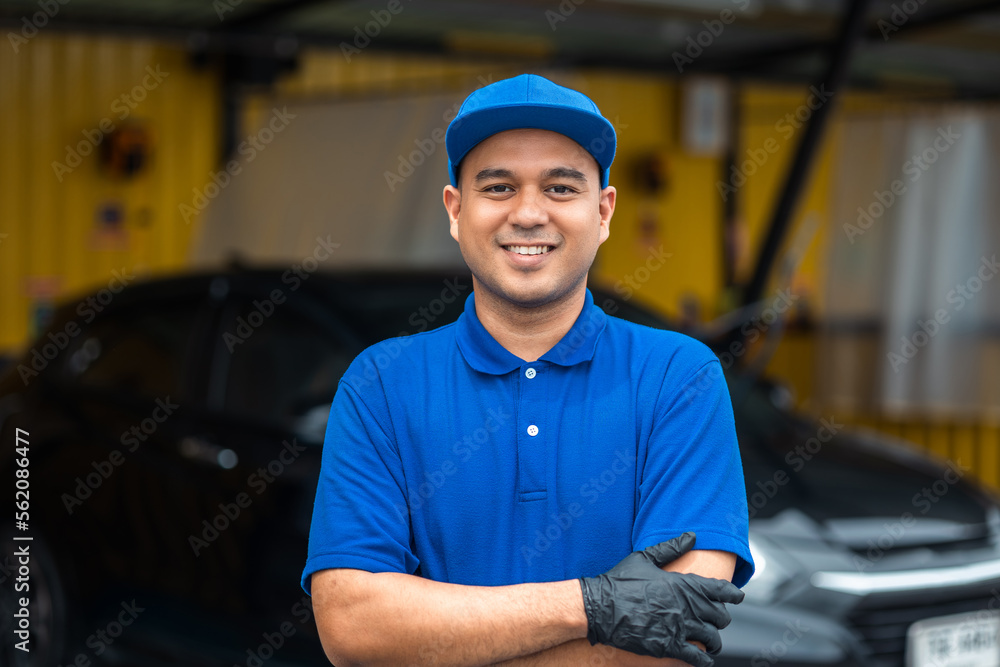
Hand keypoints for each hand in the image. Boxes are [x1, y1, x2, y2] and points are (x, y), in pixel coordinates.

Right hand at [578, 532, 744, 665]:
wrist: (599, 607)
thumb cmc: (620, 580)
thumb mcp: (645, 558)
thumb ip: (671, 547)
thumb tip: (692, 536)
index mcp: (684, 583)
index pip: (721, 589)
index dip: (733, 594)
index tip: (738, 597)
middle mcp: (687, 606)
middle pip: (720, 616)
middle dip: (721, 619)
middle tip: (717, 621)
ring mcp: (679, 628)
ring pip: (712, 638)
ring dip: (715, 641)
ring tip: (712, 643)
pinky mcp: (668, 647)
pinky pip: (696, 657)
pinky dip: (704, 660)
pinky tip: (704, 660)